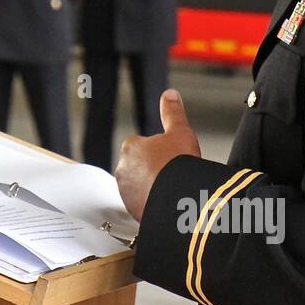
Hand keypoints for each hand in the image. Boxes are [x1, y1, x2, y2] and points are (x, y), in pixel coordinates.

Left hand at [115, 89, 200, 222]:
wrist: (178, 201)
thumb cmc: (178, 167)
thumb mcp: (181, 132)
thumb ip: (173, 112)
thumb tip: (170, 95)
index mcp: (131, 147)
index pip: (143, 146)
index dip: (161, 152)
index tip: (173, 159)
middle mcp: (123, 169)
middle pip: (141, 167)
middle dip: (155, 171)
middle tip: (174, 176)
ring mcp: (126, 191)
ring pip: (141, 186)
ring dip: (153, 188)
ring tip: (171, 191)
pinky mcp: (131, 209)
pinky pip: (142, 204)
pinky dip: (152, 204)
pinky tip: (166, 203)